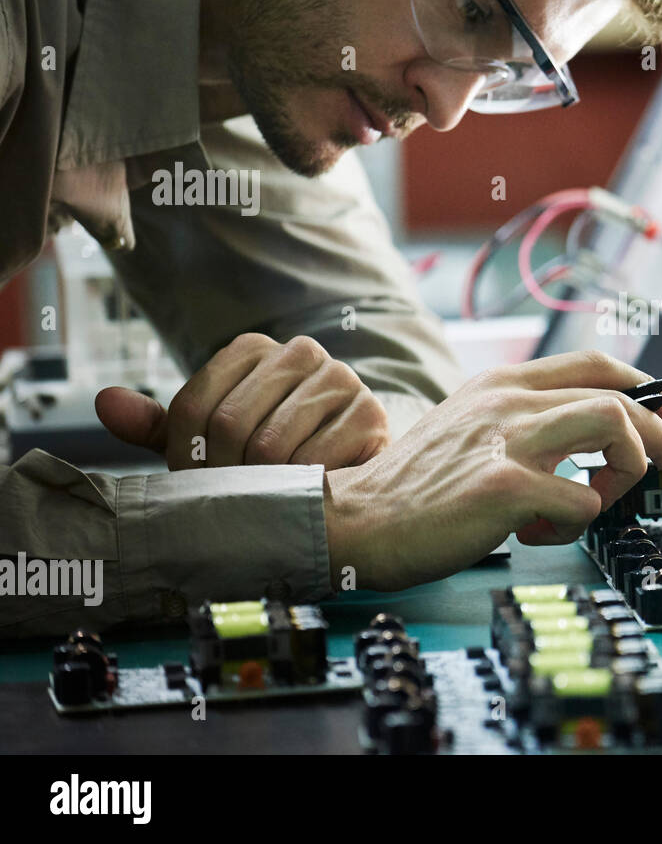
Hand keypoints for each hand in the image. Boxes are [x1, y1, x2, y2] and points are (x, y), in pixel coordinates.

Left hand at [95, 333, 388, 470]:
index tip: (201, 483)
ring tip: (272, 497)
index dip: (188, 457)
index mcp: (254, 349)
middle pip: (229, 424)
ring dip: (263, 485)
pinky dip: (302, 488)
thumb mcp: (212, 439)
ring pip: (271, 445)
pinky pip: (314, 460)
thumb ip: (160, 424)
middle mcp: (299, 351)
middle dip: (225, 475)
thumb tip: (105, 402)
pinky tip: (308, 492)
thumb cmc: (273, 451)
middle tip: (236, 499)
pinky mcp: (369, 413)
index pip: (193, 406)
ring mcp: (340, 378)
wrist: (351, 464)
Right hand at [323, 350, 661, 590]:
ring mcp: (508, 439)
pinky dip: (574, 524)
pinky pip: (582, 500)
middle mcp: (510, 400)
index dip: (648, 388)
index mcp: (503, 384)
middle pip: (621, 399)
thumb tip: (595, 437)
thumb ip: (524, 422)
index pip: (597, 365)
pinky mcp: (503, 486)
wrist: (354, 521)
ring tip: (591, 504)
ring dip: (626, 474)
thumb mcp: (471, 430)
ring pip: (616, 427)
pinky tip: (535, 534)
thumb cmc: (416, 488)